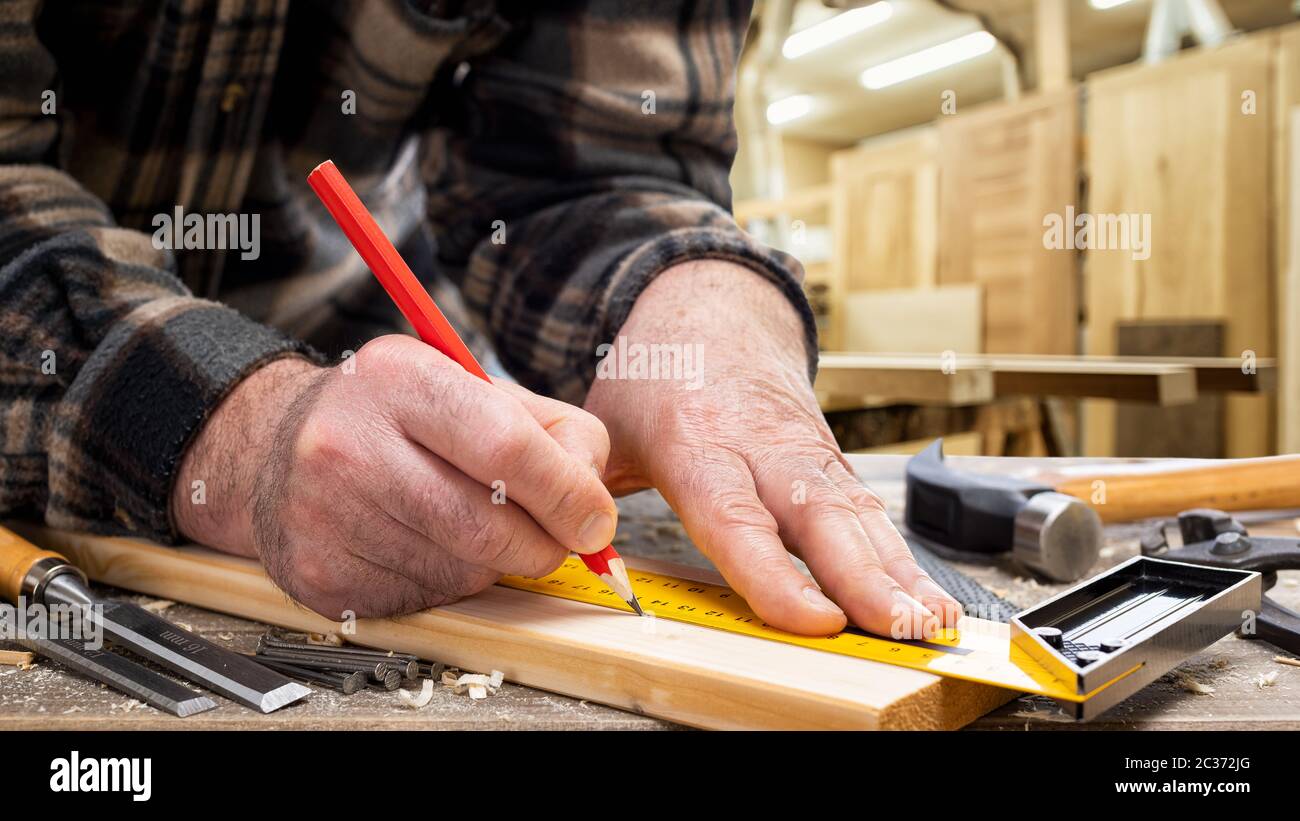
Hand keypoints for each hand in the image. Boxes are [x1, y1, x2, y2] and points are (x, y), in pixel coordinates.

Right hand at [172, 335, 617, 618]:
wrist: (276, 448)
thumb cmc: (398, 418)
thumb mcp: (475, 389)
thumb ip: (555, 430)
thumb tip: (594, 504)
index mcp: (397, 378)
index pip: (505, 445)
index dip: (566, 492)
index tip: (596, 521)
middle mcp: (347, 443)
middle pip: (486, 523)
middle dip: (543, 544)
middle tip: (558, 539)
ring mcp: (322, 514)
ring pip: (460, 569)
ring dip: (495, 563)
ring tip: (476, 525)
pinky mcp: (318, 573)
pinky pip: (424, 598)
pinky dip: (450, 582)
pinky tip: (428, 545)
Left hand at [585, 261, 961, 637]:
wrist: (717, 312)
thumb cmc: (661, 375)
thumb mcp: (608, 421)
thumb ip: (585, 481)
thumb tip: (562, 539)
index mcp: (698, 441)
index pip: (737, 517)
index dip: (775, 573)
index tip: (814, 620)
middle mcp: (763, 448)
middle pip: (819, 519)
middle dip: (865, 579)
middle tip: (899, 627)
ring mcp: (805, 455)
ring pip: (858, 518)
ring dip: (898, 575)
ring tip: (931, 626)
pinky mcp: (831, 465)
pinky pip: (870, 515)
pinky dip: (903, 560)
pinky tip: (927, 602)